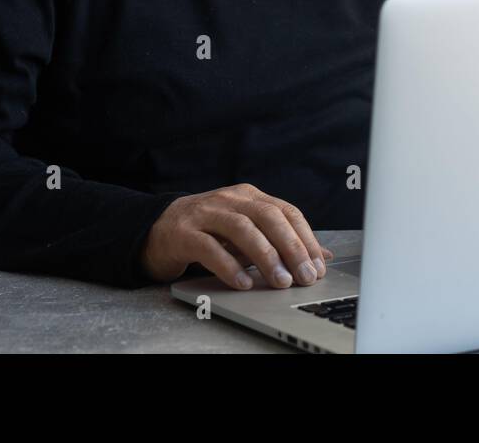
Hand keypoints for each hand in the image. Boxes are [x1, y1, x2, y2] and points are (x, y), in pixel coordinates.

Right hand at [139, 182, 334, 289]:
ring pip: (241, 228)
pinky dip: (229, 266)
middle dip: (292, 247)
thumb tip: (322, 257)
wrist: (156, 229)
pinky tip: (243, 283)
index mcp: (249, 196)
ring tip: (280, 281)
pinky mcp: (183, 233)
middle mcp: (229, 199)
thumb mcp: (247, 233)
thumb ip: (280, 241)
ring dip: (266, 256)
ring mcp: (204, 213)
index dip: (306, 238)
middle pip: (268, 217)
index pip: (286, 211)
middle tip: (306, 276)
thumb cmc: (208, 233)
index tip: (320, 266)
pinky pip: (209, 248)